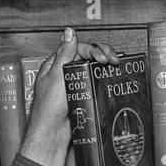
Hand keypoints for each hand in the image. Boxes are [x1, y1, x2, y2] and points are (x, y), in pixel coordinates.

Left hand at [20, 27, 120, 165]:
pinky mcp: (80, 95)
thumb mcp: (56, 76)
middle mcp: (64, 72)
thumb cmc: (49, 109)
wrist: (52, 134)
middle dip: (102, 54)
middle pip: (87, 55)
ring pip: (91, 67)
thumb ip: (64, 53)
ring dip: (104, 64)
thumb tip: (69, 32)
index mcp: (55, 64)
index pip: (78, 48)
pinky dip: (103, 77)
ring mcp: (73, 83)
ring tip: (116, 65)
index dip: (93, 49)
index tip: (103, 58)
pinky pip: (93, 81)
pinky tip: (111, 76)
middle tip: (114, 60)